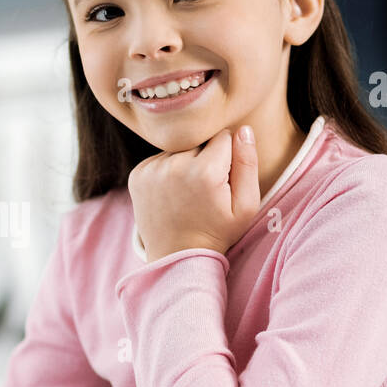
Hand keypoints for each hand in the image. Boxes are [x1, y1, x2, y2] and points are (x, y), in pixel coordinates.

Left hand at [128, 126, 259, 260]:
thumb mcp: (246, 206)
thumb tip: (243, 129)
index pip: (223, 136)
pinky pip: (160, 158)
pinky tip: (172, 193)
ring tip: (188, 193)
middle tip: (205, 189)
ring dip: (185, 163)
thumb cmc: (217, 232)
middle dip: (206, 158)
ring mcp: (151, 169)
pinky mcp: (137, 174)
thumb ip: (248, 164)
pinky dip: (167, 170)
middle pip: (199, 141)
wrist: (176, 256)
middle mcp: (174, 165)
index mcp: (204, 171)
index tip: (223, 179)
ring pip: (179, 149)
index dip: (228, 156)